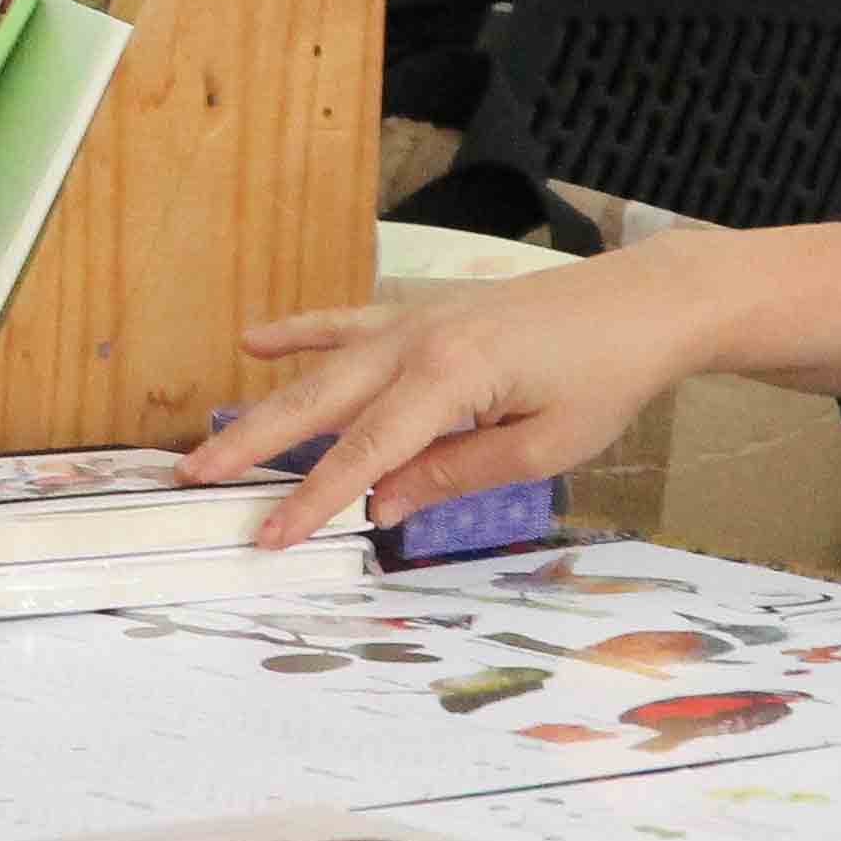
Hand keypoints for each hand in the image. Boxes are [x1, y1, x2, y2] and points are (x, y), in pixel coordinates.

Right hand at [177, 221, 840, 549]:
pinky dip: (302, 331)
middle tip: (196, 483)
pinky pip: (350, 322)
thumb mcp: (544, 446)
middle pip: (321, 402)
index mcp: (450, 378)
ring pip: (323, 366)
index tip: (267, 538)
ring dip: (266, 403)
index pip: (365, 454)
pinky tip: (258, 340)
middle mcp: (419, 340)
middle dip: (256, 447)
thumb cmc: (606, 378)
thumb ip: (455, 474)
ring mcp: (417, 318)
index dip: (313, 501)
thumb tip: (381, 504)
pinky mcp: (427, 311)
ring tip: (212, 438)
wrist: (644, 301)